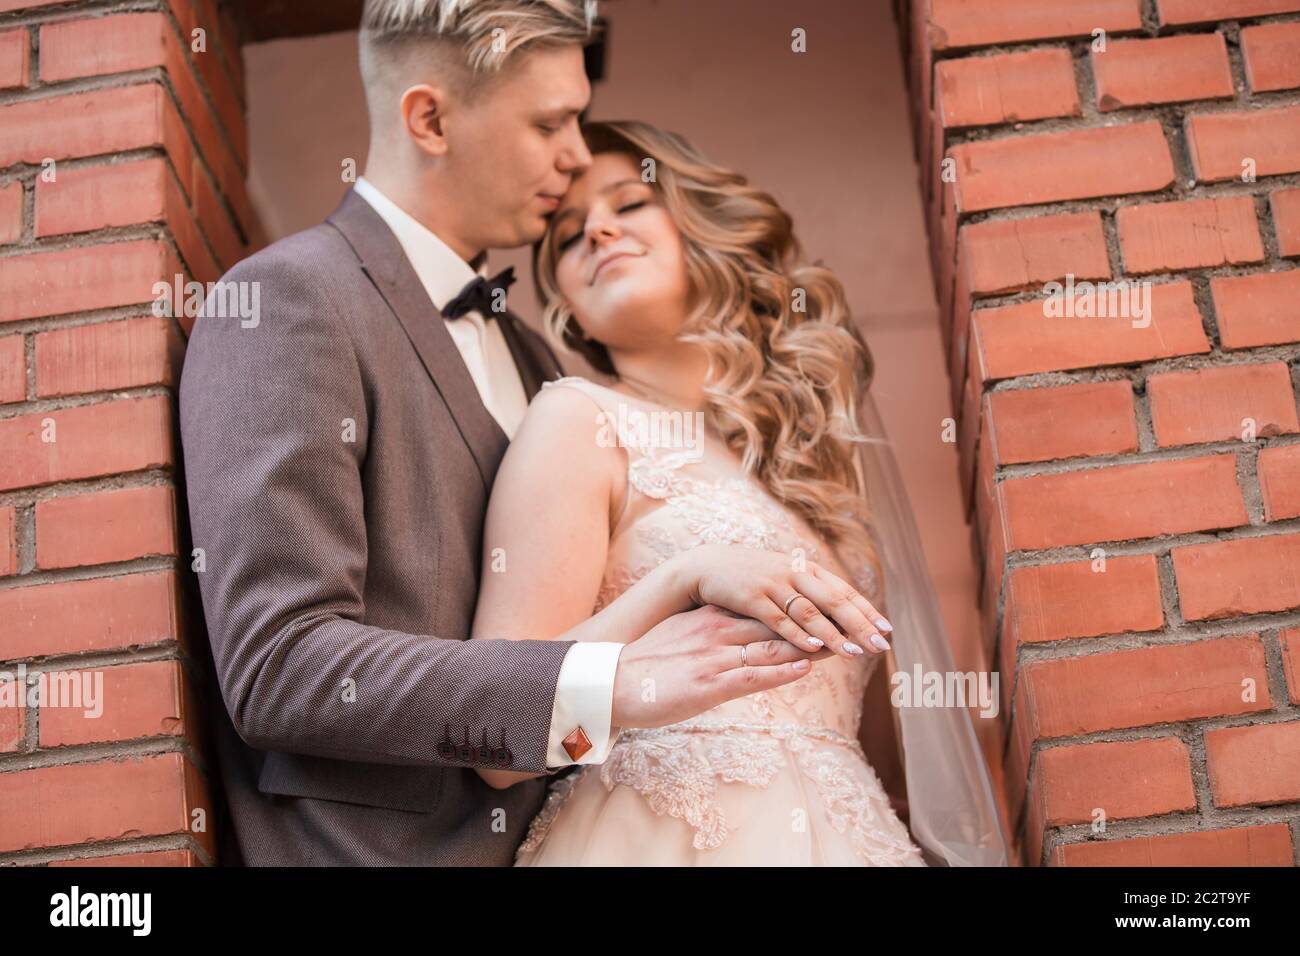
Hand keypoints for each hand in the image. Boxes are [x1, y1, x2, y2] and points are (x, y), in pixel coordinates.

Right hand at [610, 605, 828, 728]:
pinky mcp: (709, 683)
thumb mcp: (684, 638)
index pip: (770, 611)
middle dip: (822, 626)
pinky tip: (807, 667)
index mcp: (713, 619)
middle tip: (856, 626)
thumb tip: (740, 634)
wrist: (611, 682)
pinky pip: (753, 676)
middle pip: (781, 625)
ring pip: (774, 647)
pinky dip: (782, 672)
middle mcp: (719, 631)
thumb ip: (713, 632)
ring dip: (815, 647)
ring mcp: (715, 656)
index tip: (838, 608)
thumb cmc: (646, 665)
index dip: (806, 610)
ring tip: (849, 646)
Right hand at [670, 544, 892, 658]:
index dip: (867, 610)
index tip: (887, 629)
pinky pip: (778, 619)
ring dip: (834, 633)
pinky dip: (797, 633)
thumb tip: (840, 613)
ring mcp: (772, 584)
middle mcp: (794, 573)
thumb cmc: (748, 578)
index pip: (843, 591)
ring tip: (855, 651)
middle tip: (881, 645)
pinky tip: (814, 648)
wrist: (705, 566)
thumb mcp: (782, 579)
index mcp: (805, 569)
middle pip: (833, 600)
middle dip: (859, 624)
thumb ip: (808, 592)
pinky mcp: (750, 597)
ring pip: (810, 611)